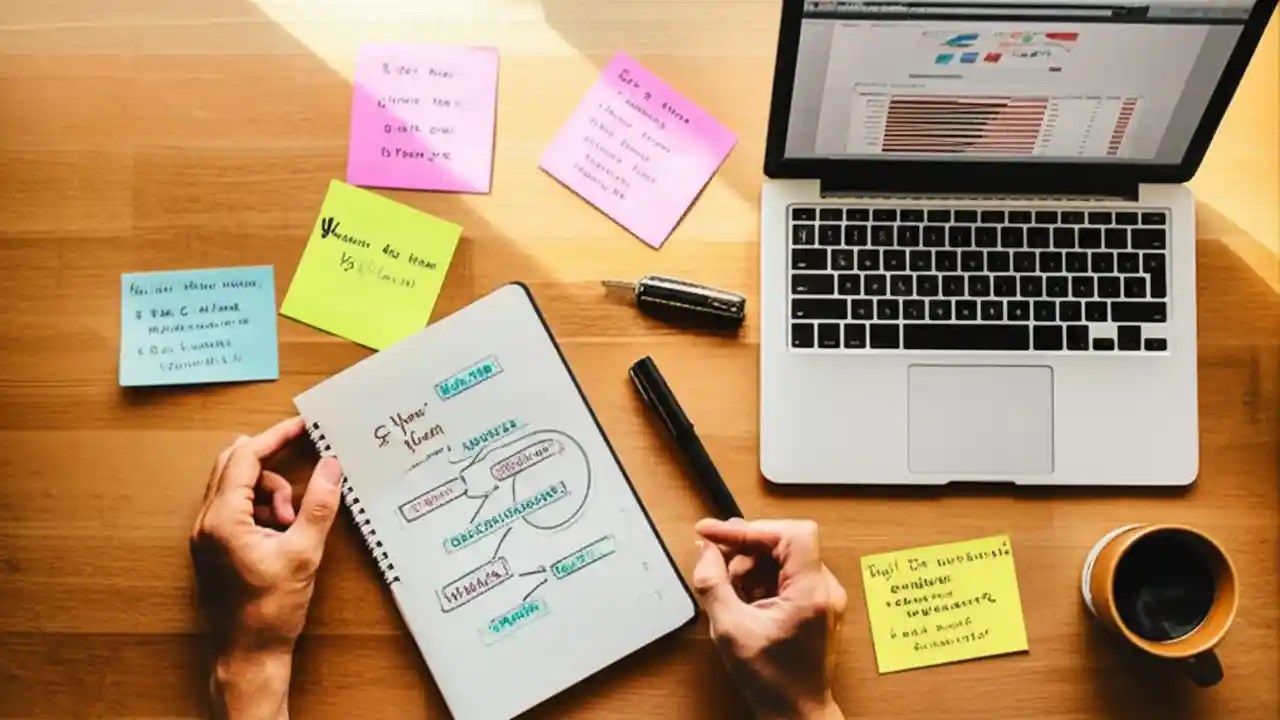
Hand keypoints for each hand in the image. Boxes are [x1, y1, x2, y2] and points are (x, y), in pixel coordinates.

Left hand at [190, 417, 342, 719]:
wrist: (249, 652)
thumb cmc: (270, 611)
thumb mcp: (305, 553)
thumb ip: (320, 504)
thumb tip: (331, 467)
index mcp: (222, 520)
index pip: (245, 458)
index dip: (275, 438)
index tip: (301, 427)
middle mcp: (206, 523)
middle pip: (233, 466)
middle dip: (272, 468)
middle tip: (303, 480)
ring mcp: (205, 536)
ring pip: (236, 487)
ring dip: (268, 493)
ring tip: (291, 524)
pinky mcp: (212, 547)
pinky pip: (234, 509)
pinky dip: (260, 510)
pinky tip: (280, 534)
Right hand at [693, 518, 847, 719]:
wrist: (796, 715)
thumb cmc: (774, 683)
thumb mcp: (730, 630)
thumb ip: (713, 585)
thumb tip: (705, 552)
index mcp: (811, 593)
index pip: (790, 533)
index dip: (750, 528)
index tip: (716, 531)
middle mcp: (824, 589)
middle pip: (783, 542)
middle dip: (744, 549)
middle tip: (715, 562)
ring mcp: (822, 596)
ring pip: (781, 558)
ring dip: (750, 567)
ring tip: (731, 593)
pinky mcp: (815, 604)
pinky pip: (785, 575)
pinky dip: (760, 581)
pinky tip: (744, 601)